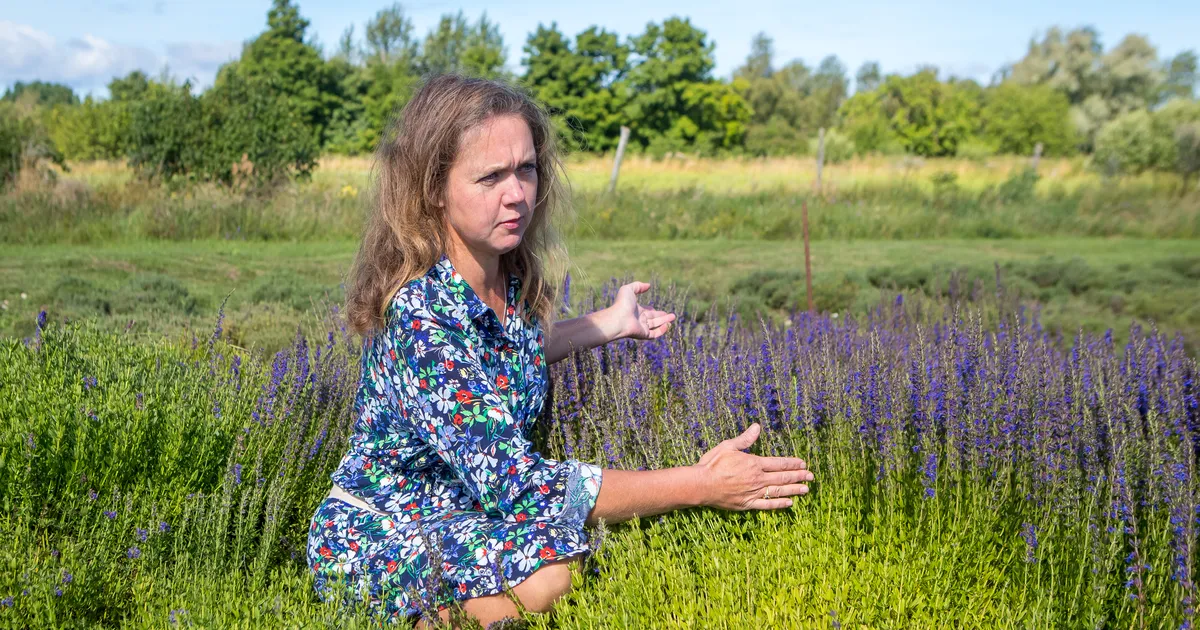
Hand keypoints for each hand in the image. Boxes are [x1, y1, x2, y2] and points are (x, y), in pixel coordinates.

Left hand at [607, 281, 676, 340]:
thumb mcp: (628, 289)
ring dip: (664, 322)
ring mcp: (641, 327)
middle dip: (662, 317)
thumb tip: (648, 285)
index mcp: (635, 310)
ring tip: (673, 318)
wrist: (618, 318)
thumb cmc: (622, 303)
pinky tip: (668, 325)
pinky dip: (661, 331)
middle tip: (671, 315)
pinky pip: (654, 334)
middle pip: (653, 319)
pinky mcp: (643, 334)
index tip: (657, 309)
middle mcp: (638, 319)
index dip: (652, 310)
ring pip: (655, 326)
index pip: (646, 311)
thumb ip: (638, 286)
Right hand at [693, 423, 813, 510]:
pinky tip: (789, 503)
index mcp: (754, 463)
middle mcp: (758, 479)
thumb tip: (757, 427)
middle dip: (798, 476)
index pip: (779, 463)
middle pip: (783, 477)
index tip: (803, 464)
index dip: (793, 463)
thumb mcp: (728, 446)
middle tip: (811, 476)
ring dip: (794, 489)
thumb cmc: (712, 464)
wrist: (701, 485)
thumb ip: (745, 439)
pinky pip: (767, 505)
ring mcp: (754, 493)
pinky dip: (779, 504)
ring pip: (779, 491)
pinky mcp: (747, 504)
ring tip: (806, 489)